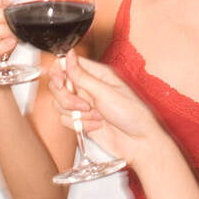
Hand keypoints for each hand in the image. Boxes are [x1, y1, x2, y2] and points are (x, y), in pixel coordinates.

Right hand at [50, 52, 171, 171]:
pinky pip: (65, 120)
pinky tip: (96, 126)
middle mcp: (88, 88)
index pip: (68, 64)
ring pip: (60, 104)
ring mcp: (84, 105)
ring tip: (96, 116)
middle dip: (67, 98)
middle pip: (59, 85)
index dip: (59, 72)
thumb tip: (69, 55)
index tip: (60, 82)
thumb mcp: (105, 92)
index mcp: (97, 74)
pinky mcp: (81, 121)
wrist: (139, 143)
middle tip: (84, 105)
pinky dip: (79, 125)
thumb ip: (82, 76)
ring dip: (76, 113)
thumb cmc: (132, 115)